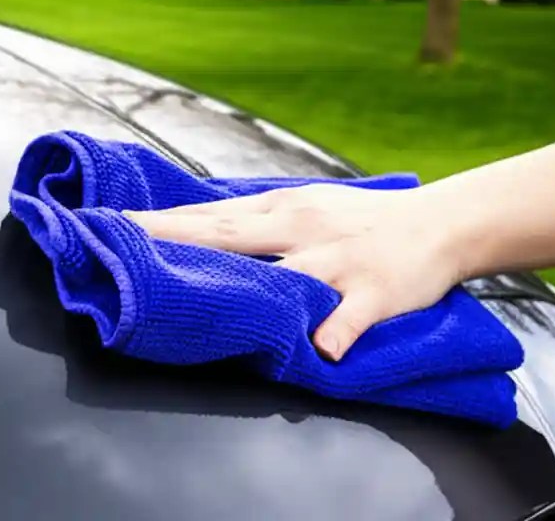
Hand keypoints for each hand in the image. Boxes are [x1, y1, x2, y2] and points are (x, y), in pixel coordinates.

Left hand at [125, 184, 465, 361]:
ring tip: (206, 295)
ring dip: (251, 286)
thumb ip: (253, 221)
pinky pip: (351, 315)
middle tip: (127, 239)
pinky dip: (335, 331)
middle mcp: (302, 229)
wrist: (441, 222)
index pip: (211, 214)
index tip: (114, 222)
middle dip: (177, 236)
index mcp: (281, 208)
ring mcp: (337, 262)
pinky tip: (320, 349)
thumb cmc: (361, 219)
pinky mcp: (375, 292)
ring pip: (289, 273)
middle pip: (229, 234)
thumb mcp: (304, 206)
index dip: (163, 220)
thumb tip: (196, 227)